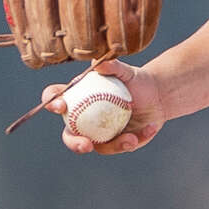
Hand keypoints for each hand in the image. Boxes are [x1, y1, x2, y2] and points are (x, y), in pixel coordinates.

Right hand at [42, 58, 166, 155]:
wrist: (157, 96)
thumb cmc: (136, 80)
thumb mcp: (126, 71)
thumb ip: (112, 66)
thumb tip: (97, 62)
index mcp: (77, 98)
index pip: (57, 98)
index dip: (52, 102)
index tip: (61, 106)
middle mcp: (82, 119)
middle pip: (69, 135)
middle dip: (73, 143)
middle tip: (86, 145)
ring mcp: (97, 134)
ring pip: (97, 146)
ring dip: (114, 145)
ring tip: (132, 138)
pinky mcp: (115, 143)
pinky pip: (120, 146)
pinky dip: (136, 139)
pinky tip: (150, 128)